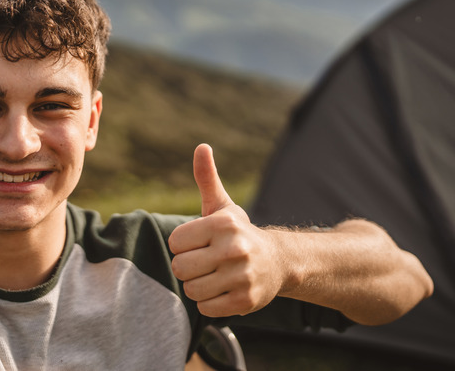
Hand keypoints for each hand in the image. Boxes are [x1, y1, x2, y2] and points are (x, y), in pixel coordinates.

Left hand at [168, 144, 284, 317]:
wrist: (279, 262)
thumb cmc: (239, 233)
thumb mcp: (222, 206)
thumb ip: (207, 178)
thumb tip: (201, 146)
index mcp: (223, 224)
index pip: (175, 242)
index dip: (182, 245)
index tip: (198, 243)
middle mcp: (234, 249)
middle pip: (180, 268)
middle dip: (188, 267)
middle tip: (205, 262)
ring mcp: (241, 276)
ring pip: (191, 290)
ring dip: (197, 286)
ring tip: (214, 276)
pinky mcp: (245, 301)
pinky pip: (206, 308)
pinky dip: (209, 302)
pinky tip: (223, 290)